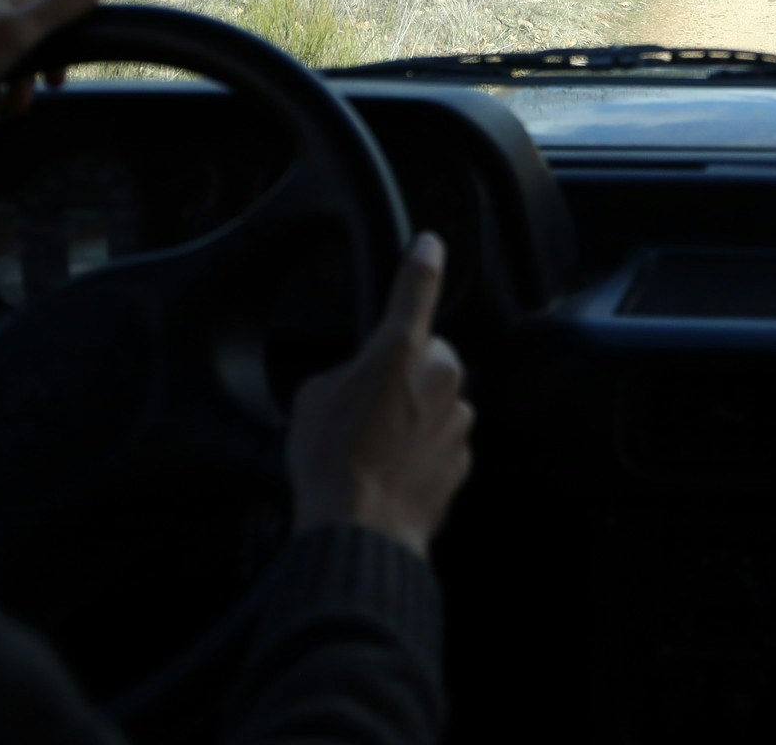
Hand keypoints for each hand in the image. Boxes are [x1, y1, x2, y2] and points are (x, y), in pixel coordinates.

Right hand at [288, 235, 474, 559]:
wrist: (360, 530)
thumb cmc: (330, 462)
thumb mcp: (312, 398)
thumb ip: (346, 374)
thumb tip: (359, 383)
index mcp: (400, 349)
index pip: (416, 287)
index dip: (422, 261)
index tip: (430, 245)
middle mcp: (439, 376)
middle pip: (428, 355)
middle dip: (406, 371)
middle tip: (368, 406)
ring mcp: (457, 419)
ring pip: (437, 400)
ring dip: (414, 414)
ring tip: (374, 449)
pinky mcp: (463, 457)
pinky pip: (441, 440)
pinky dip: (421, 450)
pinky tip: (391, 472)